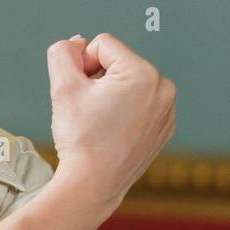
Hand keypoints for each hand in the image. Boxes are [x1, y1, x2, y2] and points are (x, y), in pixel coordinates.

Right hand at [47, 32, 176, 210]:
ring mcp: (167, 111)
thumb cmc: (80, 139)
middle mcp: (163, 88)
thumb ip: (63, 53)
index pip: (103, 45)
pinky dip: (124, 114)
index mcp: (143, 73)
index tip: (80, 93)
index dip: (82, 65)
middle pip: (119, 65)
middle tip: (88, 111)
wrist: (93, 185)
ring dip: (111, 96)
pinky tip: (112, 133)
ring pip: (129, 85)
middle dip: (99, 81)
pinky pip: (140, 106)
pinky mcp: (164, 129)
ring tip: (100, 123)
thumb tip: (76, 44)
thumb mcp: (62, 87)